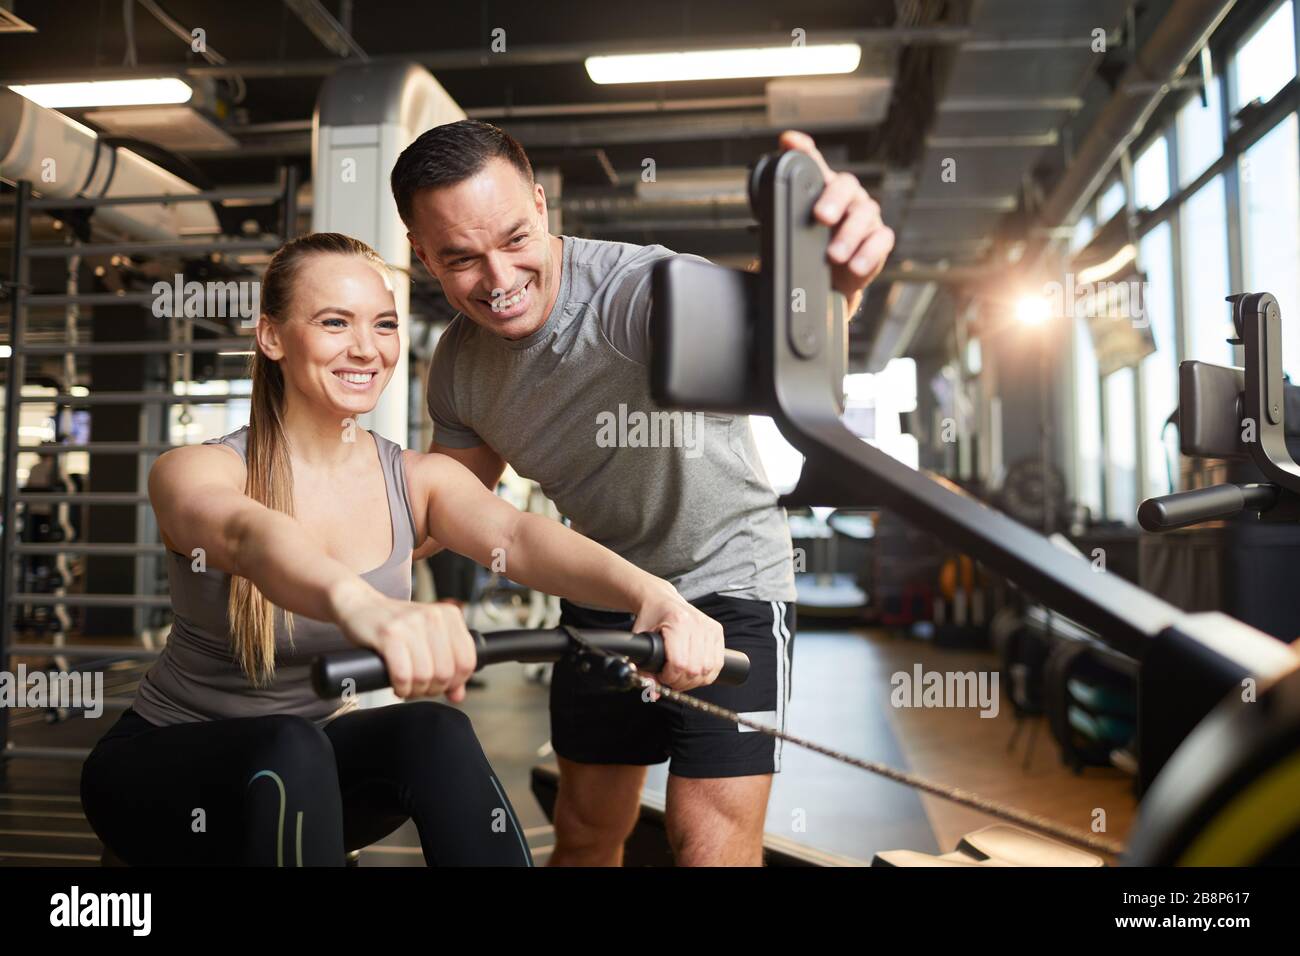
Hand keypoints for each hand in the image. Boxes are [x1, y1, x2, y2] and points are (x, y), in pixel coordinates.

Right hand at [329, 579, 476, 701]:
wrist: (360, 605)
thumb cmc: (395, 624)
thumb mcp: (427, 639)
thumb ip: (447, 664)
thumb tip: (458, 694)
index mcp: (449, 615)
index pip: (467, 660)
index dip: (456, 681)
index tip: (443, 685)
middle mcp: (433, 616)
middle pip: (446, 672)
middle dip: (433, 688)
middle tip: (421, 687)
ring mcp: (410, 624)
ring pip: (425, 676)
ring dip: (415, 690)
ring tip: (408, 686)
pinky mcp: (388, 634)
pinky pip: (403, 674)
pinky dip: (401, 687)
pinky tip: (397, 684)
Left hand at [631, 584, 724, 691]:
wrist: (661, 599)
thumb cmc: (650, 618)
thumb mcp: (641, 640)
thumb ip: (643, 668)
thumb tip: (652, 693)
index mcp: (678, 622)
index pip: (679, 663)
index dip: (669, 677)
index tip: (661, 676)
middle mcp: (697, 623)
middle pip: (695, 669)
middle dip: (681, 682)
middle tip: (669, 679)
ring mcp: (710, 627)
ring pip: (709, 669)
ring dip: (694, 681)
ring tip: (681, 676)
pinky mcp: (717, 631)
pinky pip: (718, 663)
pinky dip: (707, 675)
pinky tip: (694, 674)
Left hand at [778, 129, 894, 310]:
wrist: (834, 279)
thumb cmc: (813, 247)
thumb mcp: (793, 231)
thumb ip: (781, 210)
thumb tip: (763, 198)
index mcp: (824, 188)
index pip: (814, 163)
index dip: (803, 150)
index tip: (789, 142)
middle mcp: (848, 196)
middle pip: (845, 185)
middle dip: (833, 200)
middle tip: (821, 217)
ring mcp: (866, 215)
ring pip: (863, 214)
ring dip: (848, 235)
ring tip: (834, 255)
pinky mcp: (880, 239)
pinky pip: (880, 241)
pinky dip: (868, 254)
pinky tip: (855, 266)